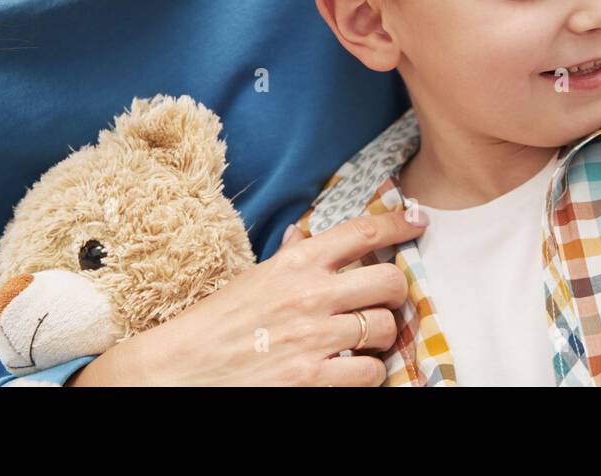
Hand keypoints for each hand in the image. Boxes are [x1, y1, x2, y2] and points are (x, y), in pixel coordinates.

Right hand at [67, 211, 425, 384]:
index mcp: (296, 263)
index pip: (362, 233)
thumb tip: (304, 238)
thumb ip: (289, 258)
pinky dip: (369, 373)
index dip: (399, 223)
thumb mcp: (255, 278)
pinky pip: (370, 372)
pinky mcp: (314, 379)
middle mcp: (311, 295)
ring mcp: (315, 338)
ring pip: (384, 328)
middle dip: (396, 291)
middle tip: (385, 300)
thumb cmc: (218, 323)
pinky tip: (353, 369)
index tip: (418, 221)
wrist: (182, 369)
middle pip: (389, 281)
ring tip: (364, 340)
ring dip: (381, 336)